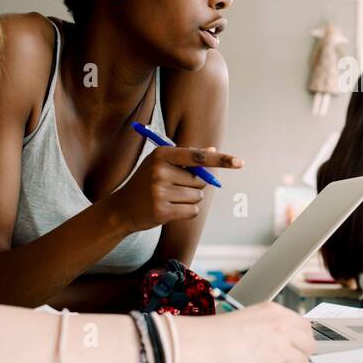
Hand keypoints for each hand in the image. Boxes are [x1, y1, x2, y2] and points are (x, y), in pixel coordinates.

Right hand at [107, 145, 242, 232]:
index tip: (240, 162)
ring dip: (190, 199)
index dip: (221, 160)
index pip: (198, 157)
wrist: (122, 208)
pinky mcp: (162, 211)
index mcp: (161, 154)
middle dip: (195, 185)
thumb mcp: (162, 164)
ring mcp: (159, 192)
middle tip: (175, 187)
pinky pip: (193, 211)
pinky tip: (171, 209)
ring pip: (197, 197)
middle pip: (201, 180)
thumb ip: (188, 158)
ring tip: (170, 198)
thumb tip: (213, 150)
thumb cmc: (147, 182)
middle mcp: (159, 171)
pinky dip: (188, 211)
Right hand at [173, 302, 315, 362]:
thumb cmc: (211, 335)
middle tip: (283, 360)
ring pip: (303, 360)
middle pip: (309, 342)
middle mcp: (281, 323)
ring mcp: (280, 343)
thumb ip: (268, 327)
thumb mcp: (245, 319)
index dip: (298, 340)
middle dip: (299, 353)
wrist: (196, 344)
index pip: (304, 325)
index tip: (292, 347)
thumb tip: (282, 341)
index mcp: (273, 310)